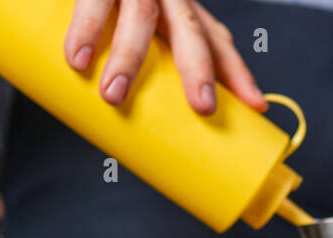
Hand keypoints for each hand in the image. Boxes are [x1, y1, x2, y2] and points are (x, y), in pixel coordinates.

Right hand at [64, 0, 266, 114]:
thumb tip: (176, 131)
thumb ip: (163, 69)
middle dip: (199, 69)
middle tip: (202, 106)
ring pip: (140, 16)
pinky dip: (85, 30)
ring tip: (114, 96)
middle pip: (191, 30)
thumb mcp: (153, 32)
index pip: (219, 42)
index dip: (238, 73)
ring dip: (129, 59)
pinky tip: (78, 58)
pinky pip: (92, 2)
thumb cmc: (122, 6)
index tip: (255, 106)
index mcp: (184, 13)